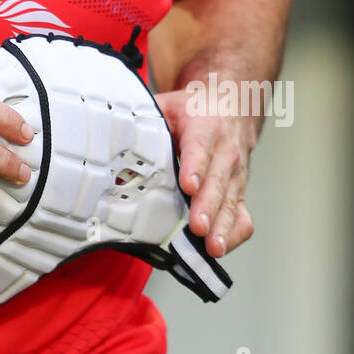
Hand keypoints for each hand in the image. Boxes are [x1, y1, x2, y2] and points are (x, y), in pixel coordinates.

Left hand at [154, 86, 256, 257]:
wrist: (231, 106)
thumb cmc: (193, 111)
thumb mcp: (169, 105)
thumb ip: (144, 118)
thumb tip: (109, 135)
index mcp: (205, 127)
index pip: (200, 148)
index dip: (195, 167)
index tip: (188, 185)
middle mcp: (225, 152)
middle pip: (218, 181)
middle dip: (208, 206)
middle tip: (197, 227)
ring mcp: (236, 174)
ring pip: (233, 202)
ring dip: (222, 226)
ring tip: (213, 247)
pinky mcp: (240, 191)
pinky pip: (243, 216)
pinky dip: (234, 234)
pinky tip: (220, 248)